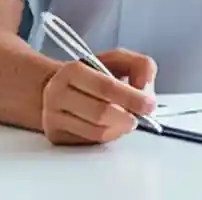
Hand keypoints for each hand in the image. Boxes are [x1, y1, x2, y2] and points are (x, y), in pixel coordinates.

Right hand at [40, 48, 157, 145]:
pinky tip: (112, 126)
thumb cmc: (94, 76)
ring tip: (127, 120)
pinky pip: (90, 141)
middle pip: (100, 112)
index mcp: (72, 70)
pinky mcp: (55, 136)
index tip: (149, 105)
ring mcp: (52, 117)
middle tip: (140, 117)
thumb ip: (140, 65)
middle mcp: (57, 94)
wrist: (62, 90)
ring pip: (96, 131)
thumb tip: (145, 87)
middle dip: (127, 116)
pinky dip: (108, 135)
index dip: (131, 97)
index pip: (105, 86)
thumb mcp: (118, 60)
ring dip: (119, 128)